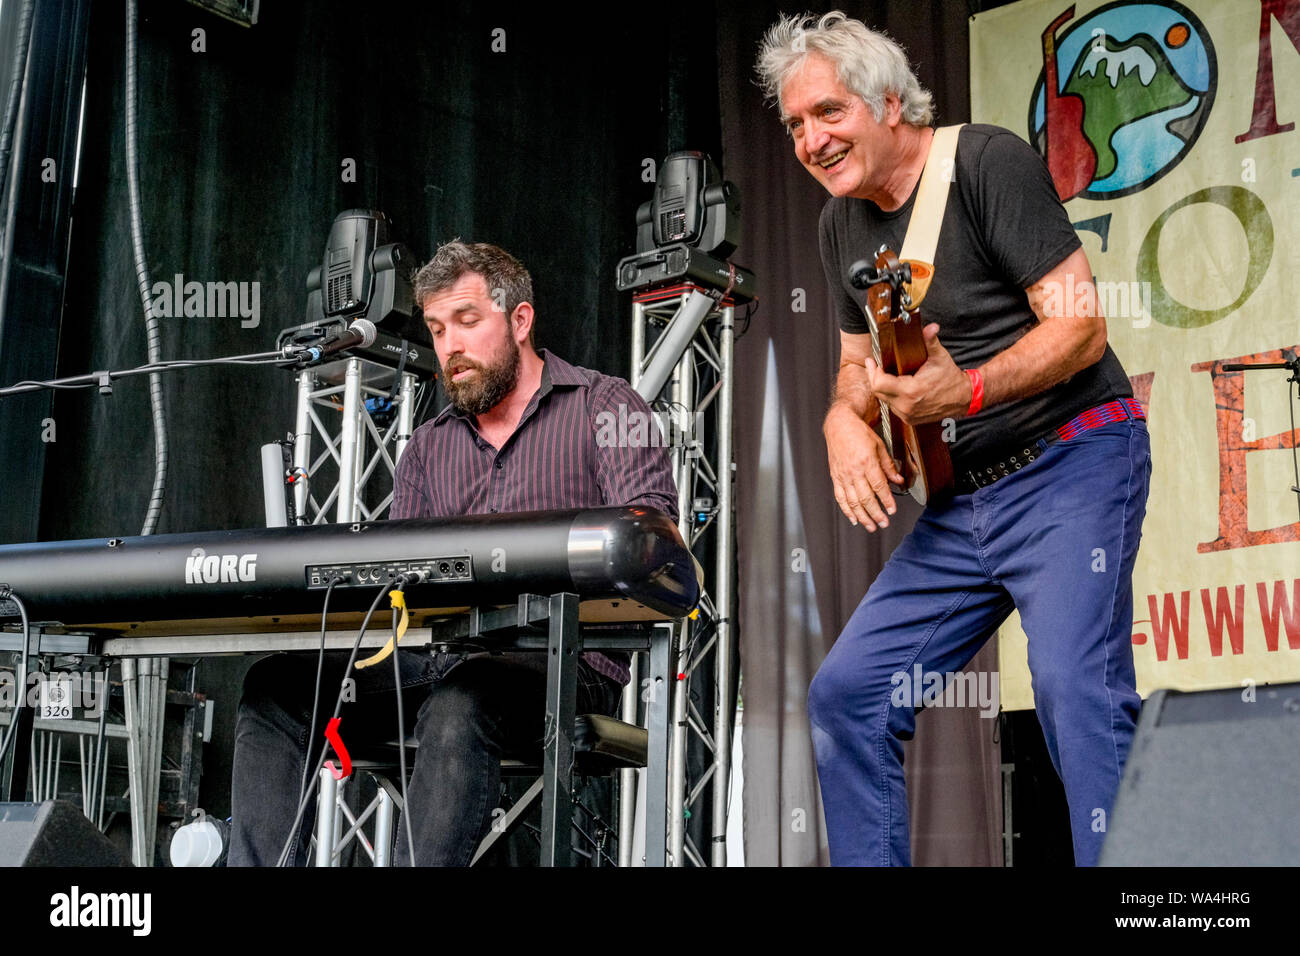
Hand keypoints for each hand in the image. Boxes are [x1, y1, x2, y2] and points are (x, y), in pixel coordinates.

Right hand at [824, 405, 903, 531]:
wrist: (839, 425)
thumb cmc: (859, 433)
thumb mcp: (880, 446)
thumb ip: (889, 466)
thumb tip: (898, 481)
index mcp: (867, 462)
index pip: (879, 487)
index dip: (887, 501)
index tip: (892, 510)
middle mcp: (854, 471)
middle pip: (866, 498)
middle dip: (876, 514)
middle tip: (884, 523)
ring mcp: (843, 476)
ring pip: (853, 502)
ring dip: (862, 516)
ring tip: (871, 526)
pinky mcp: (835, 478)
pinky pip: (840, 498)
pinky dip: (846, 510)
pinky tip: (854, 518)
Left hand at [864, 323, 972, 425]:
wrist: (963, 398)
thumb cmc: (951, 378)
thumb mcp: (939, 357)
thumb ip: (931, 341)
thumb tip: (930, 327)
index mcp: (911, 391)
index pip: (879, 384)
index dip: (873, 371)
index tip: (871, 361)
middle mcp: (906, 406)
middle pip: (878, 392)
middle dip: (875, 377)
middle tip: (875, 366)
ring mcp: (907, 415)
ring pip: (884, 400)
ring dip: (883, 387)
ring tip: (886, 375)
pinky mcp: (909, 419)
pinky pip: (892, 407)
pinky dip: (892, 396)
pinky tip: (896, 386)